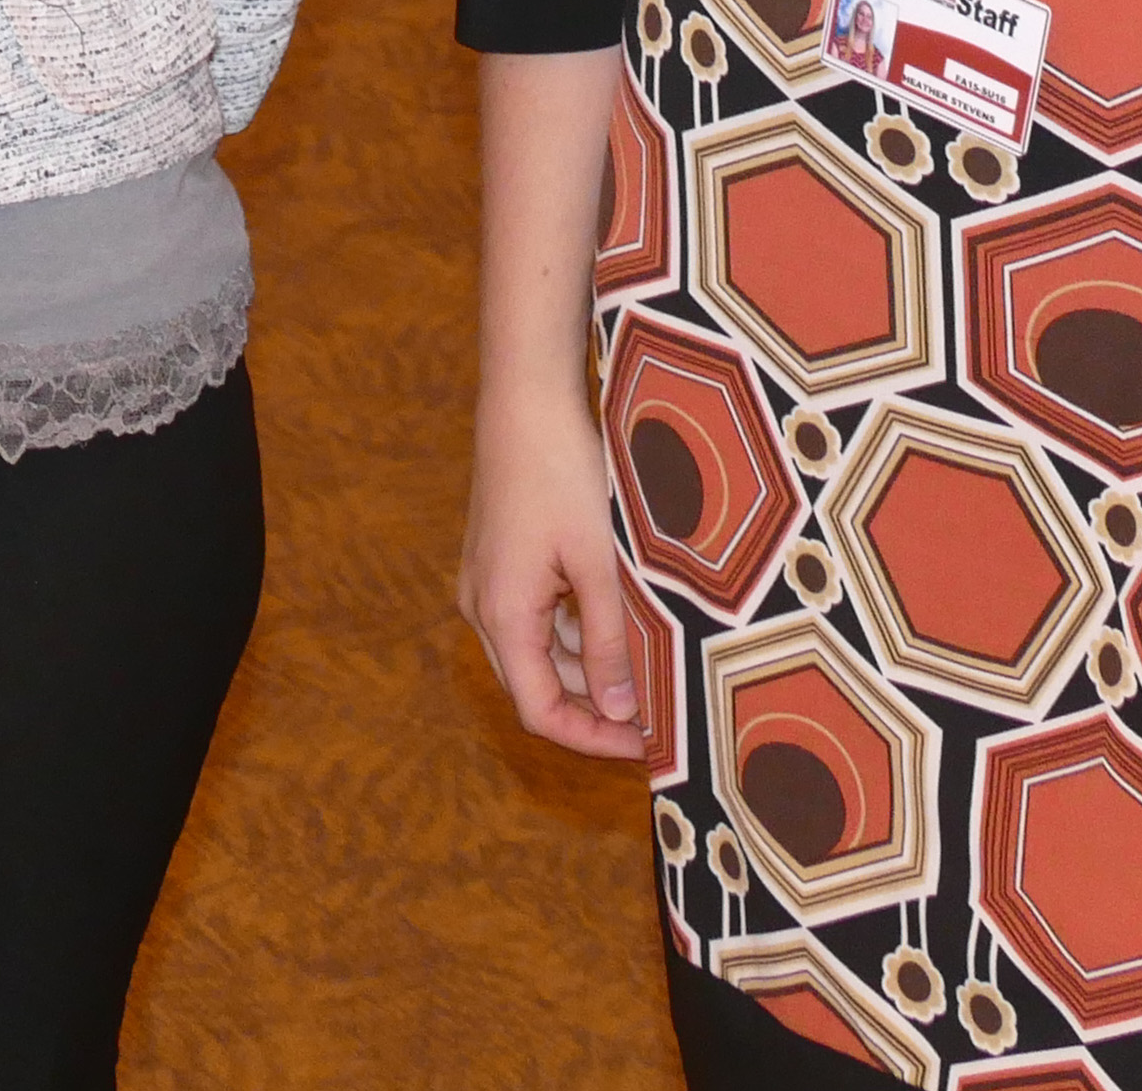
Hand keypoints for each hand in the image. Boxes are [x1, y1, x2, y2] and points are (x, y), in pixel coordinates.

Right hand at [457, 378, 646, 760]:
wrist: (525, 394)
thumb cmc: (561, 470)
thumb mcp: (597, 560)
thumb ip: (608, 640)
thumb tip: (622, 712)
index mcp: (501, 615)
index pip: (540, 712)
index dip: (593, 739)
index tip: (647, 746)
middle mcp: (483, 606)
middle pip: (538, 686)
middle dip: (596, 708)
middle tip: (659, 715)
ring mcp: (487, 580)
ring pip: (539, 650)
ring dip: (588, 666)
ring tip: (651, 669)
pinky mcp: (500, 557)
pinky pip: (536, 615)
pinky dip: (575, 629)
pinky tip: (621, 619)